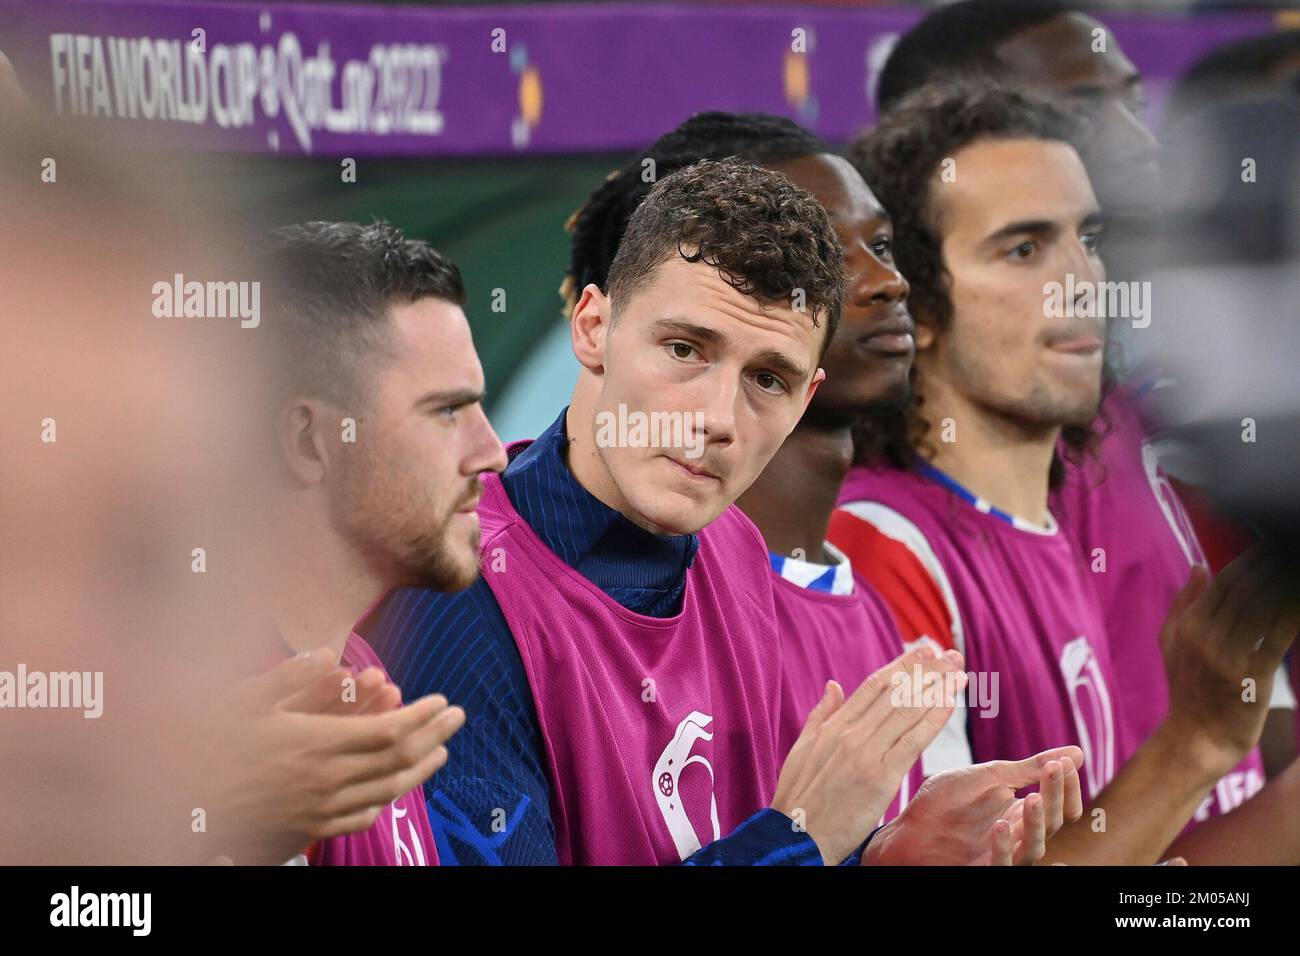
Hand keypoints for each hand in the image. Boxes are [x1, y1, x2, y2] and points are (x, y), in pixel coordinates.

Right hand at [199, 652, 464, 863]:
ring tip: (441, 751)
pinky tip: (392, 790)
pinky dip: (384, 799)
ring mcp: (319, 808)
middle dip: (435, 737)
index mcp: (316, 744)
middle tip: (459, 718)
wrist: (175, 808)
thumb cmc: (202, 745)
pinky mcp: (307, 827)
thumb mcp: (240, 701)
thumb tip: (328, 652)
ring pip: (386, 791)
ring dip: (420, 769)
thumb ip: (289, 677)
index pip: (389, 732)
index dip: (422, 717)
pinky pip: (358, 817)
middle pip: (398, 760)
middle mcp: (325, 779)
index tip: (443, 701)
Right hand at [772, 644, 964, 864]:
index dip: (901, 666)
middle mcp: (851, 733)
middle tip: (949, 654)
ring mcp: (866, 753)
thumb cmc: (799, 796)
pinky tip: (950, 703)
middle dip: (926, 671)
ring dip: (936, 689)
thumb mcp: (802, 748)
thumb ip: (820, 715)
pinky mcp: (881, 777)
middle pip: (895, 693)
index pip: (873, 686)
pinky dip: (934, 719)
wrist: (796, 834)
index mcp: (833, 725)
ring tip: (958, 672)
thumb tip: (833, 685)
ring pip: (907, 711)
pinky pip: (913, 741)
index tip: (923, 652)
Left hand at [862, 746, 1084, 865]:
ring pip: (1033, 847)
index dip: (1067, 786)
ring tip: (1032, 797)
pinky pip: (1001, 864)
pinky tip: (1000, 826)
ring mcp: (1002, 854)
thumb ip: (1030, 768)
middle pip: (1052, 823)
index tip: (1066, 761)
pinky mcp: (981, 868)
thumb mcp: (991, 776)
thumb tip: (1078, 752)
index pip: (1061, 806)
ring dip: (1035, 823)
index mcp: (1022, 812)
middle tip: (1053, 769)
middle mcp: (1019, 835)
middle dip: (1054, 795)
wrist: (908, 826)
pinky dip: (1003, 847)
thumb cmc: (947, 800)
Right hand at [1160, 550, 1299, 774]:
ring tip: (1293, 573)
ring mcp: (1229, 659)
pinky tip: (1297, 602)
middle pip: (1246, 593)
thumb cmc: (1187, 687)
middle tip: (1286, 552)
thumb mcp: (1171, 642)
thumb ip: (1184, 603)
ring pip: (1263, 611)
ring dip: (1282, 588)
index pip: (1223, 583)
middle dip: (1270, 569)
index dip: (1249, 562)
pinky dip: (1290, 617)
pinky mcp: (1254, 678)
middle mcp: (1206, 639)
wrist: (1199, 736)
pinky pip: (1277, 639)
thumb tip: (1198, 567)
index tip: (1268, 547)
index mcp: (1188, 627)